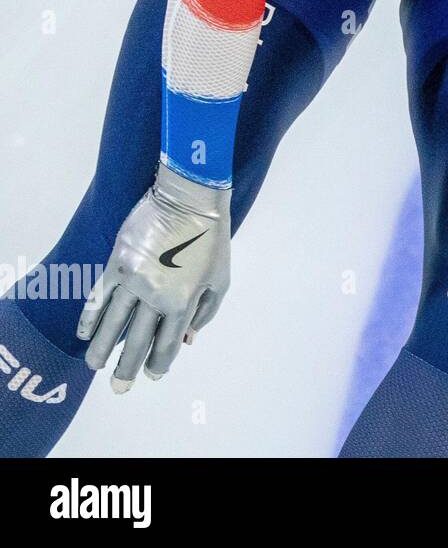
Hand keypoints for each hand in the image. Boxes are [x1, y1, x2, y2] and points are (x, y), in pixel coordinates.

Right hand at [77, 165, 230, 391]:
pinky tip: (84, 333)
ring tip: (94, 366)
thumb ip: (204, 312)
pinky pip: (98, 296)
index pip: (166, 343)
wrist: (189, 201)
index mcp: (183, 302)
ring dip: (102, 347)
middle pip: (137, 340)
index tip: (151, 377)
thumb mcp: (219, 280)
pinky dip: (90, 316)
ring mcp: (133, 280)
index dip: (158, 363)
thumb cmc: (210, 242)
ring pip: (112, 323)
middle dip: (127, 367)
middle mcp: (155, 296)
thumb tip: (186, 340)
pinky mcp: (116, 263)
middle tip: (118, 388)